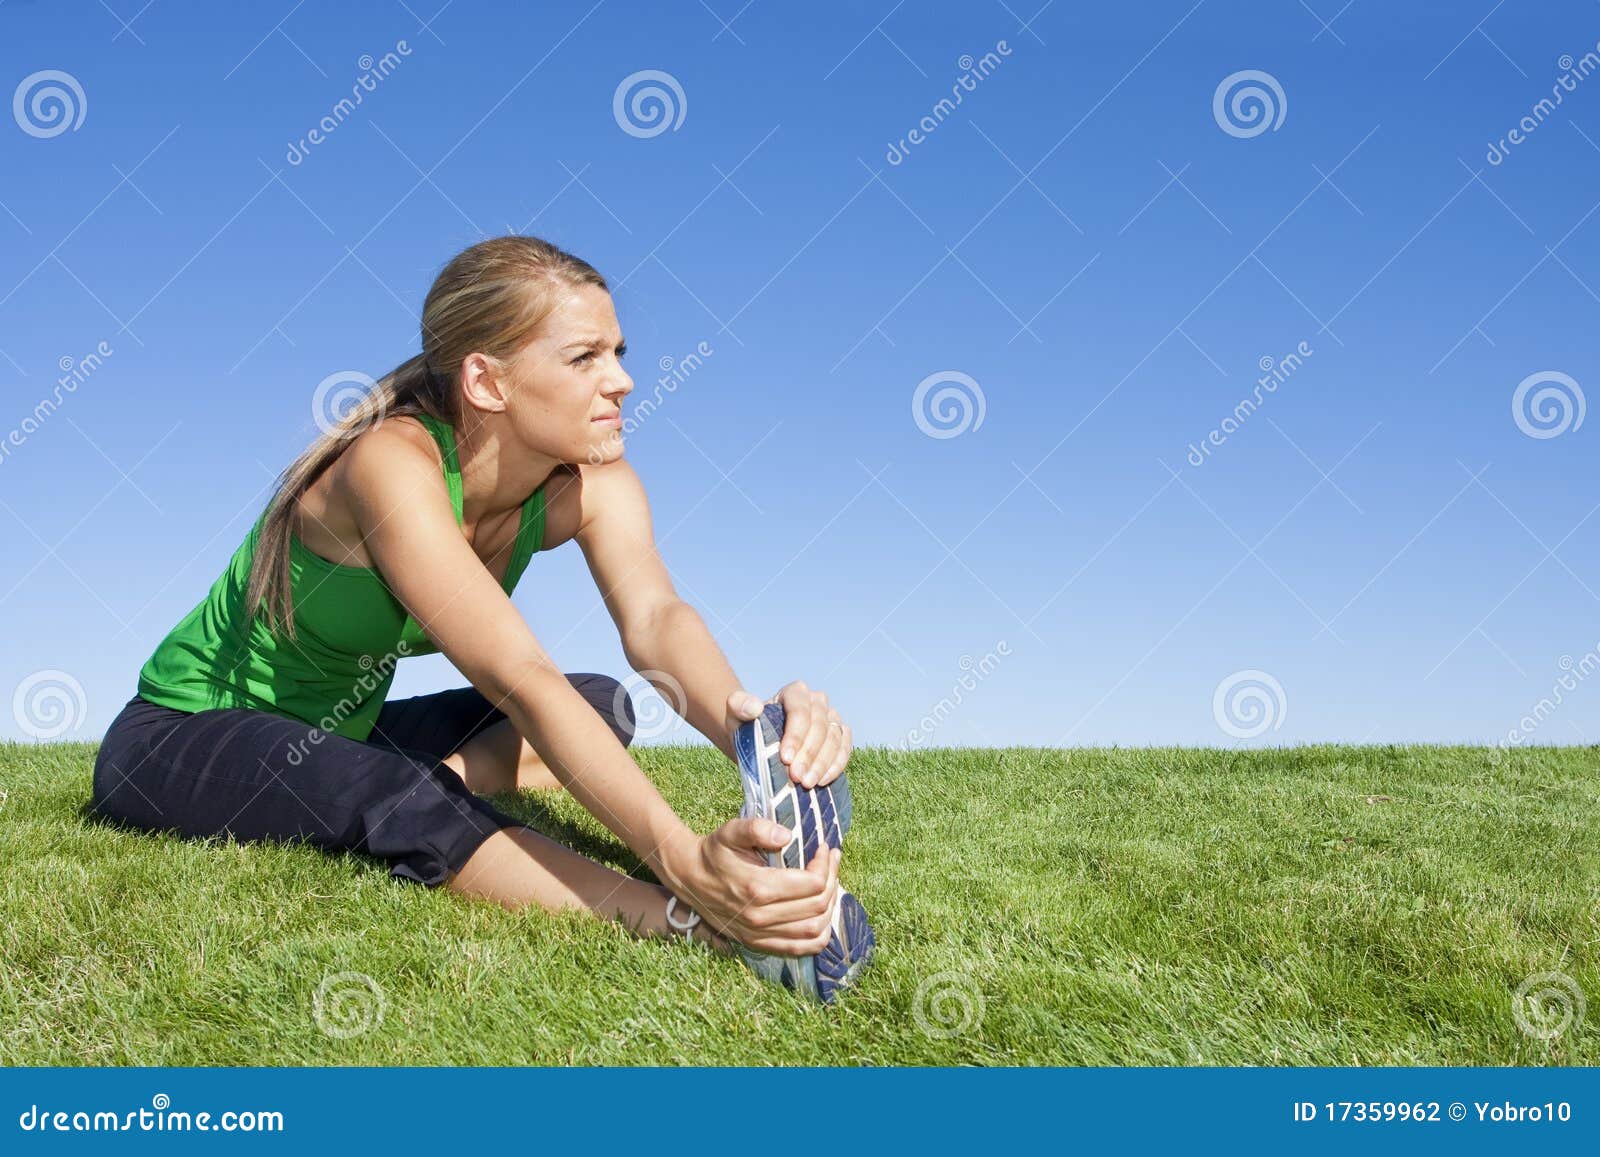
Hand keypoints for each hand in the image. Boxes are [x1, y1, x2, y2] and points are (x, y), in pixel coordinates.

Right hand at [665, 816, 839, 956]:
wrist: (690, 878)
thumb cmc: (715, 853)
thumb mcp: (730, 831)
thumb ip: (756, 828)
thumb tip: (787, 835)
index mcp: (757, 887)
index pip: (812, 883)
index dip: (825, 865)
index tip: (823, 848)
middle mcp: (761, 916)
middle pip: (818, 905)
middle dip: (831, 880)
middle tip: (830, 861)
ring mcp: (760, 934)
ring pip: (814, 930)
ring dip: (830, 906)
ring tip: (829, 883)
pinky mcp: (759, 944)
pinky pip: (800, 949)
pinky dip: (819, 936)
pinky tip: (822, 915)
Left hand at [726, 681, 852, 787]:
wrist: (759, 743)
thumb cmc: (748, 728)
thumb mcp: (735, 716)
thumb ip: (738, 705)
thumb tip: (755, 707)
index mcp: (795, 692)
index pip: (800, 710)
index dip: (796, 735)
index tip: (785, 759)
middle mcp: (817, 701)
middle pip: (819, 726)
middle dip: (809, 754)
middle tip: (795, 777)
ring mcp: (831, 717)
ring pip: (835, 738)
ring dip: (822, 763)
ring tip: (806, 783)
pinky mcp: (840, 735)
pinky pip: (845, 748)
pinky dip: (836, 765)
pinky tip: (822, 781)